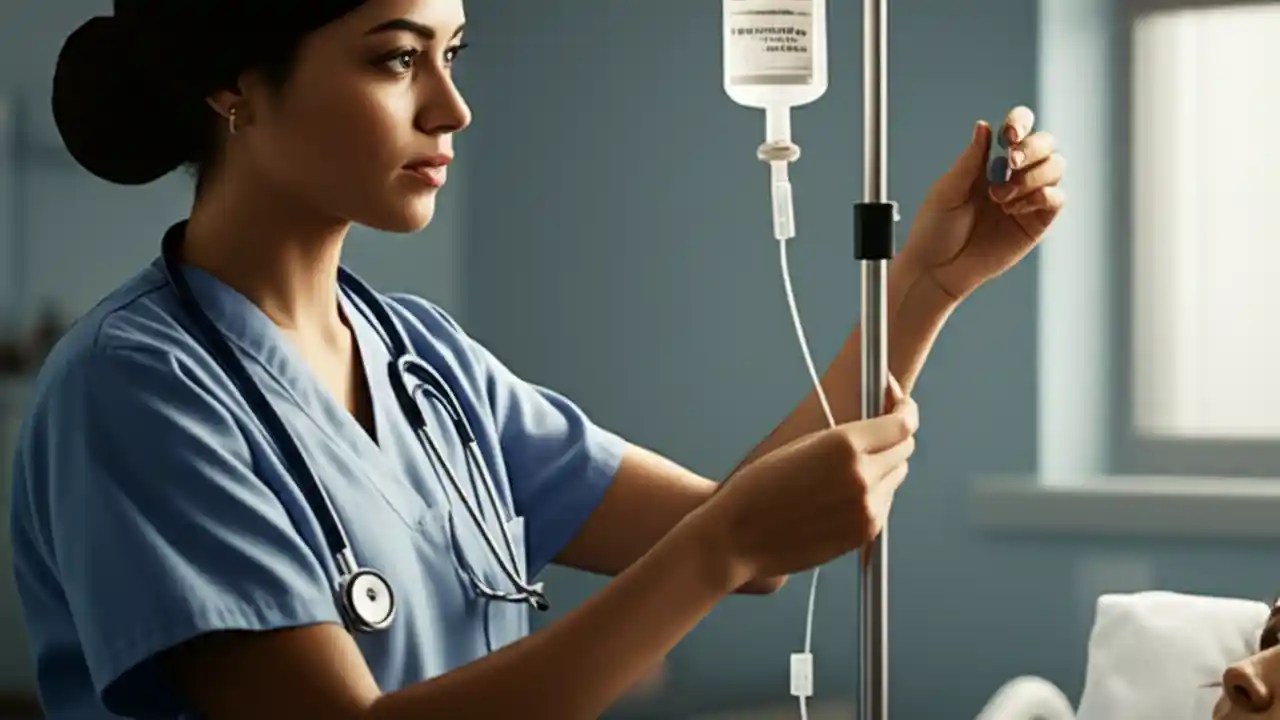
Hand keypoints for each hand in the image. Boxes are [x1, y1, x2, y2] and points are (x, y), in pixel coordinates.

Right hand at [695, 377, 918, 585]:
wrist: (738, 537)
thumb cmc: (758, 488)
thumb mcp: (801, 444)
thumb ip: (845, 435)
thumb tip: (877, 425)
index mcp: (844, 445)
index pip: (903, 423)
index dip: (905, 409)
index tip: (899, 404)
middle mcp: (863, 475)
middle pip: (905, 448)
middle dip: (893, 437)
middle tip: (875, 432)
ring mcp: (868, 507)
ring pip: (896, 476)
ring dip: (883, 466)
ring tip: (847, 468)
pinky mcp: (865, 532)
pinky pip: (884, 502)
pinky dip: (873, 494)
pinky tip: (841, 494)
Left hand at [898, 106, 1066, 300]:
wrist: (936, 270)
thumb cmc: (935, 230)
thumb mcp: (947, 190)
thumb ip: (970, 160)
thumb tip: (983, 126)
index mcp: (990, 163)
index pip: (1017, 130)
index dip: (1020, 122)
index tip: (1008, 134)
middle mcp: (1013, 176)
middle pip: (1045, 143)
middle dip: (1031, 147)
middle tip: (1010, 162)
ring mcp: (1027, 198)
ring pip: (1055, 167)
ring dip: (1031, 175)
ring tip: (1000, 197)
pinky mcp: (1036, 222)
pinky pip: (1056, 198)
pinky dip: (1041, 196)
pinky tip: (1014, 208)